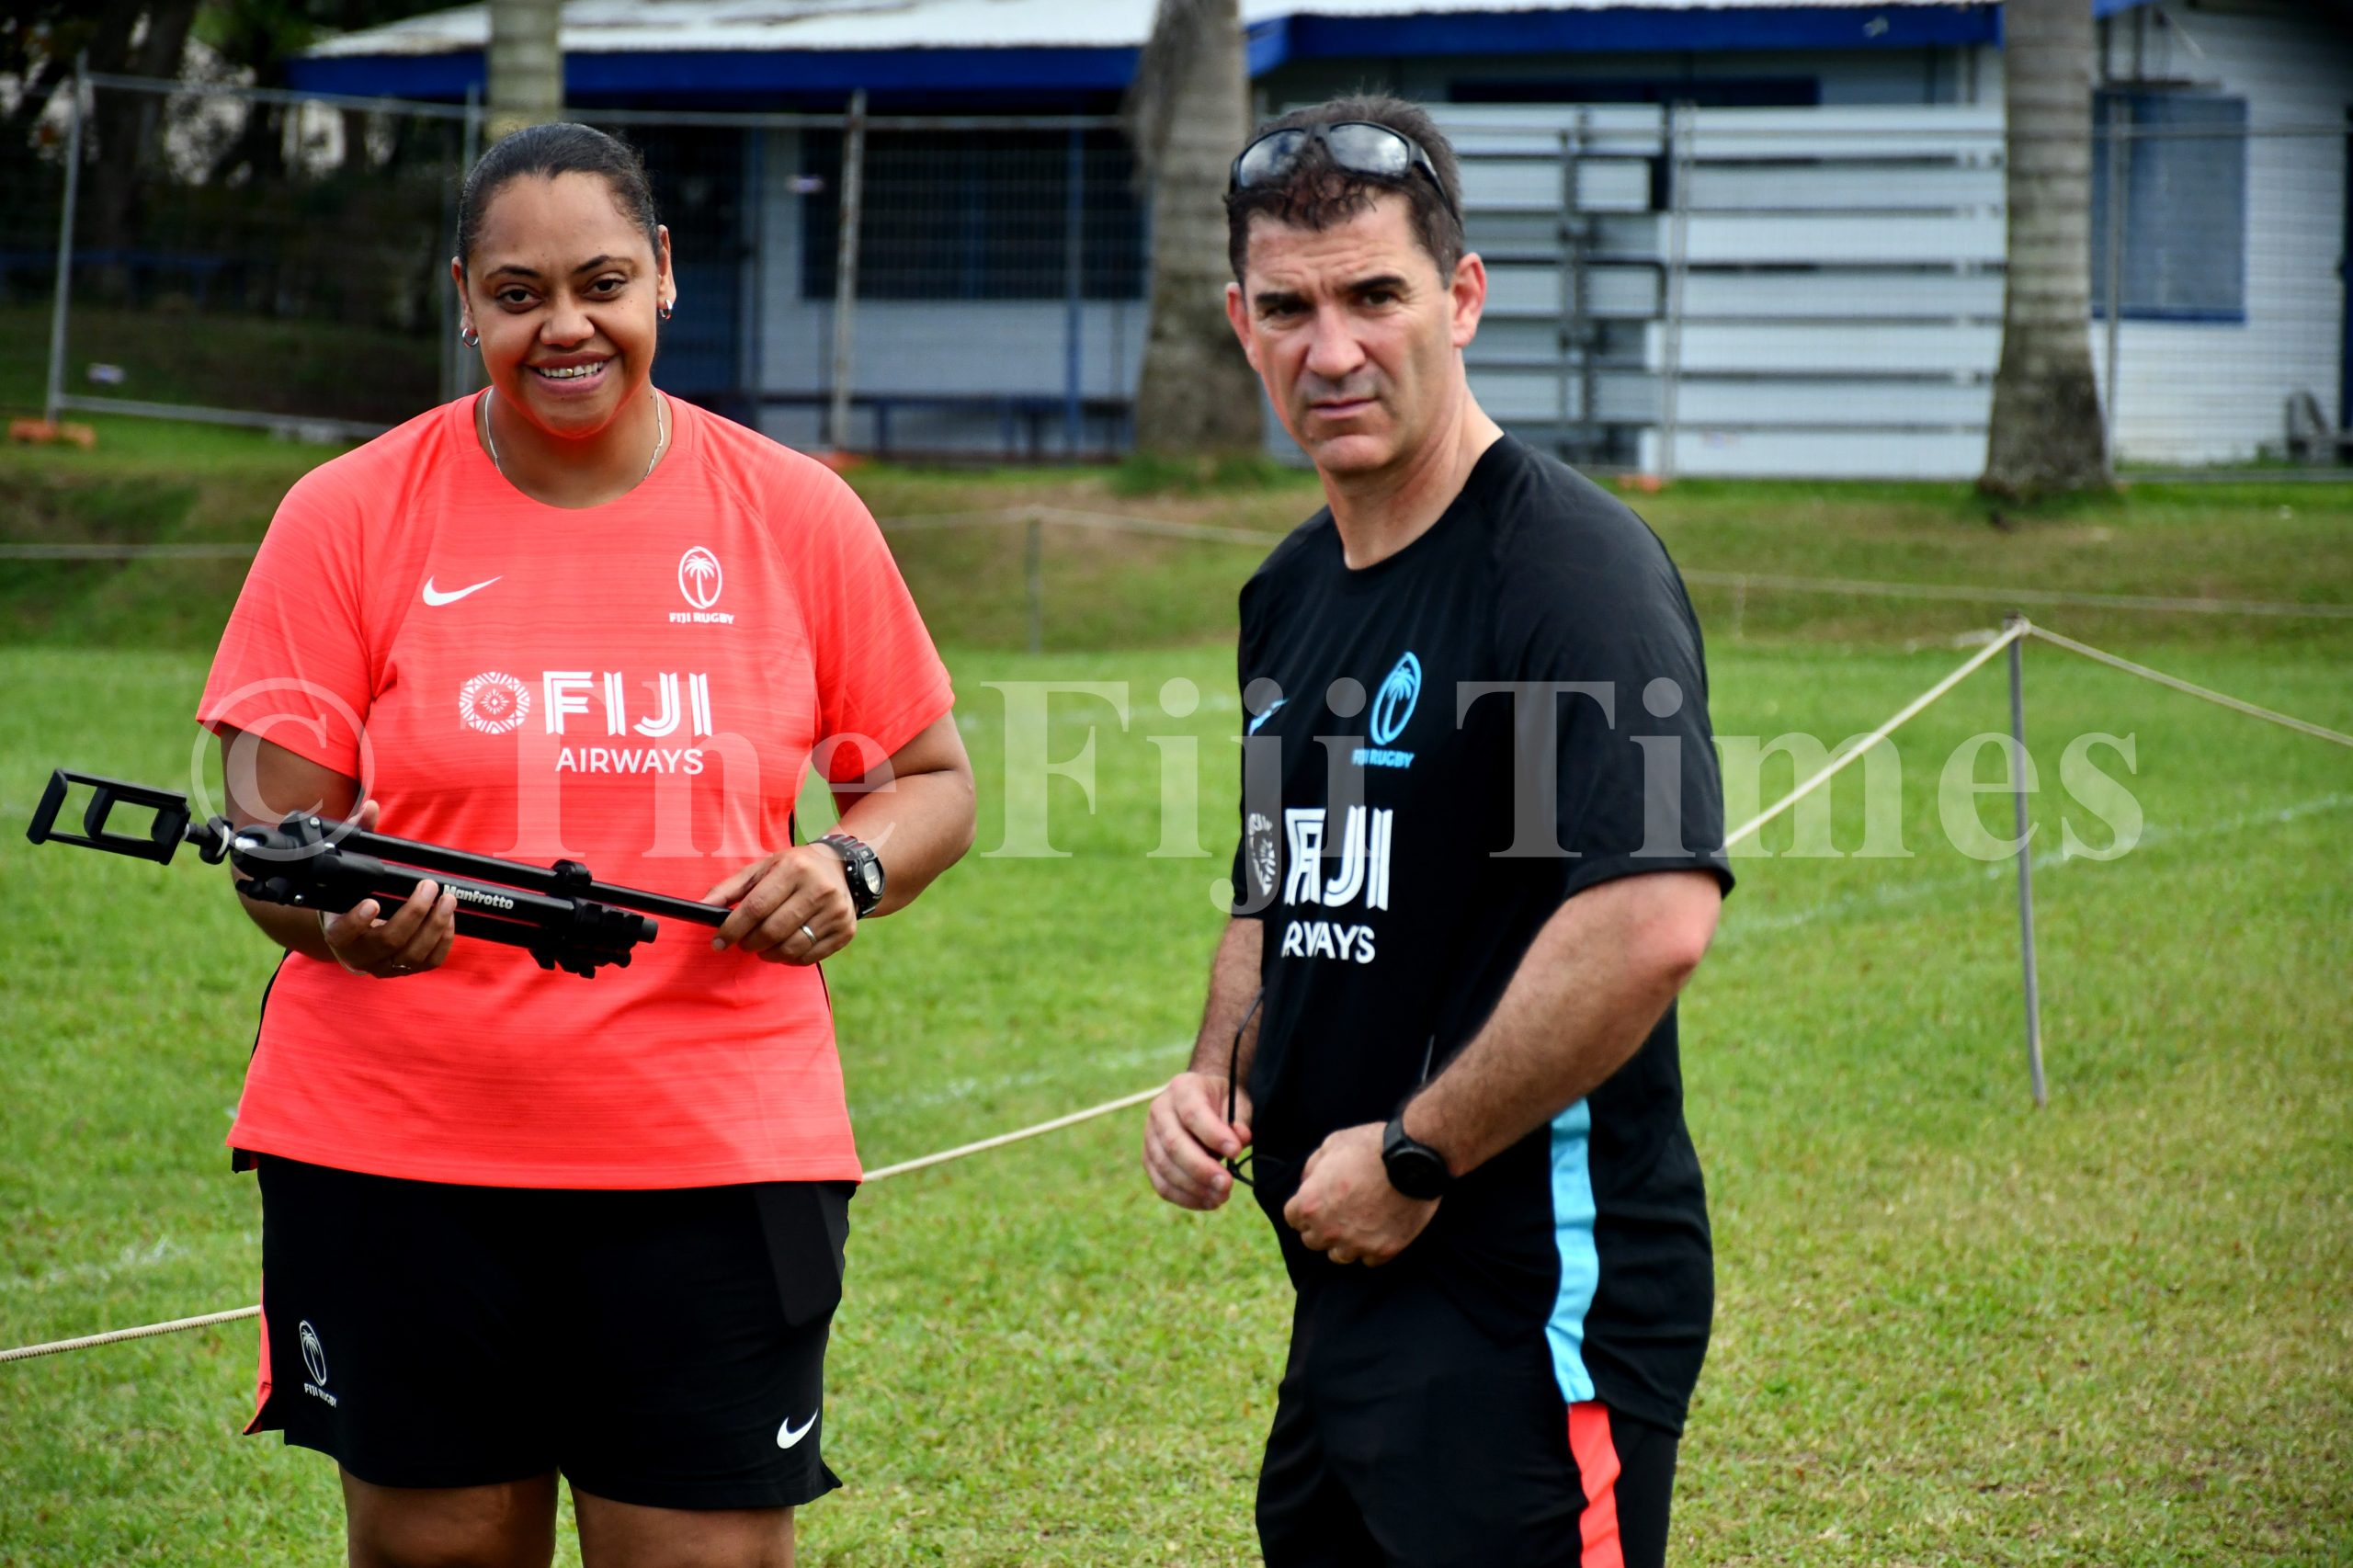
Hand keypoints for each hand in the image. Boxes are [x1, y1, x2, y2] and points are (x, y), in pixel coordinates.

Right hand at [317, 800, 456, 978]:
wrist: (352, 930)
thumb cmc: (350, 893)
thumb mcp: (347, 867)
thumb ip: (357, 837)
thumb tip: (371, 808)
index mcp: (337, 931)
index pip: (343, 933)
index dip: (357, 921)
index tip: (373, 902)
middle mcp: (358, 954)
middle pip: (388, 941)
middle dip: (413, 913)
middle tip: (429, 887)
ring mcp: (383, 966)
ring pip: (412, 955)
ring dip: (435, 926)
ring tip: (448, 899)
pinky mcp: (405, 970)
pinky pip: (429, 962)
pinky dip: (443, 940)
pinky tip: (449, 917)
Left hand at [702, 843, 856, 964]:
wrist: (844, 869)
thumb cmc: (795, 868)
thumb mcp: (763, 868)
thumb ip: (730, 888)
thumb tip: (702, 907)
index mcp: (794, 868)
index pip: (756, 907)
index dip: (733, 928)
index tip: (718, 942)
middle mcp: (819, 889)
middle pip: (772, 931)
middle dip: (749, 943)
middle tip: (742, 943)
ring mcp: (836, 912)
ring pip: (791, 948)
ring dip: (768, 954)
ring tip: (762, 947)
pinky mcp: (845, 931)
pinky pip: (809, 957)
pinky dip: (789, 959)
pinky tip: (783, 948)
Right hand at [1143, 1071, 1251, 1211]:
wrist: (1201, 1100)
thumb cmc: (1221, 1103)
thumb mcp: (1236, 1102)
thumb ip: (1239, 1121)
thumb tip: (1239, 1141)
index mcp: (1182, 1088)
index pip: (1193, 1113)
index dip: (1213, 1135)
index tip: (1235, 1151)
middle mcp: (1159, 1110)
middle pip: (1174, 1144)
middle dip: (1202, 1168)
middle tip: (1227, 1184)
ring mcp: (1149, 1135)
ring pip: (1165, 1167)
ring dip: (1194, 1188)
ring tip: (1221, 1197)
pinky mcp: (1149, 1159)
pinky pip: (1161, 1184)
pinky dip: (1184, 1198)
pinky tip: (1207, 1202)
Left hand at [1282, 1123, 1437, 1265]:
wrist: (1413, 1158)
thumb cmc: (1371, 1146)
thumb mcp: (1332, 1144)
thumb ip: (1313, 1167)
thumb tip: (1307, 1182)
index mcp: (1310, 1204)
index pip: (1292, 1218)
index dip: (1303, 1209)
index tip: (1317, 1202)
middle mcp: (1328, 1230)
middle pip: (1312, 1241)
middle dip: (1321, 1227)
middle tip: (1339, 1212)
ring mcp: (1356, 1244)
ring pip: (1339, 1256)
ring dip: (1344, 1242)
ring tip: (1359, 1224)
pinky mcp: (1383, 1250)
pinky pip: (1369, 1260)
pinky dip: (1371, 1248)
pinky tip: (1379, 1231)